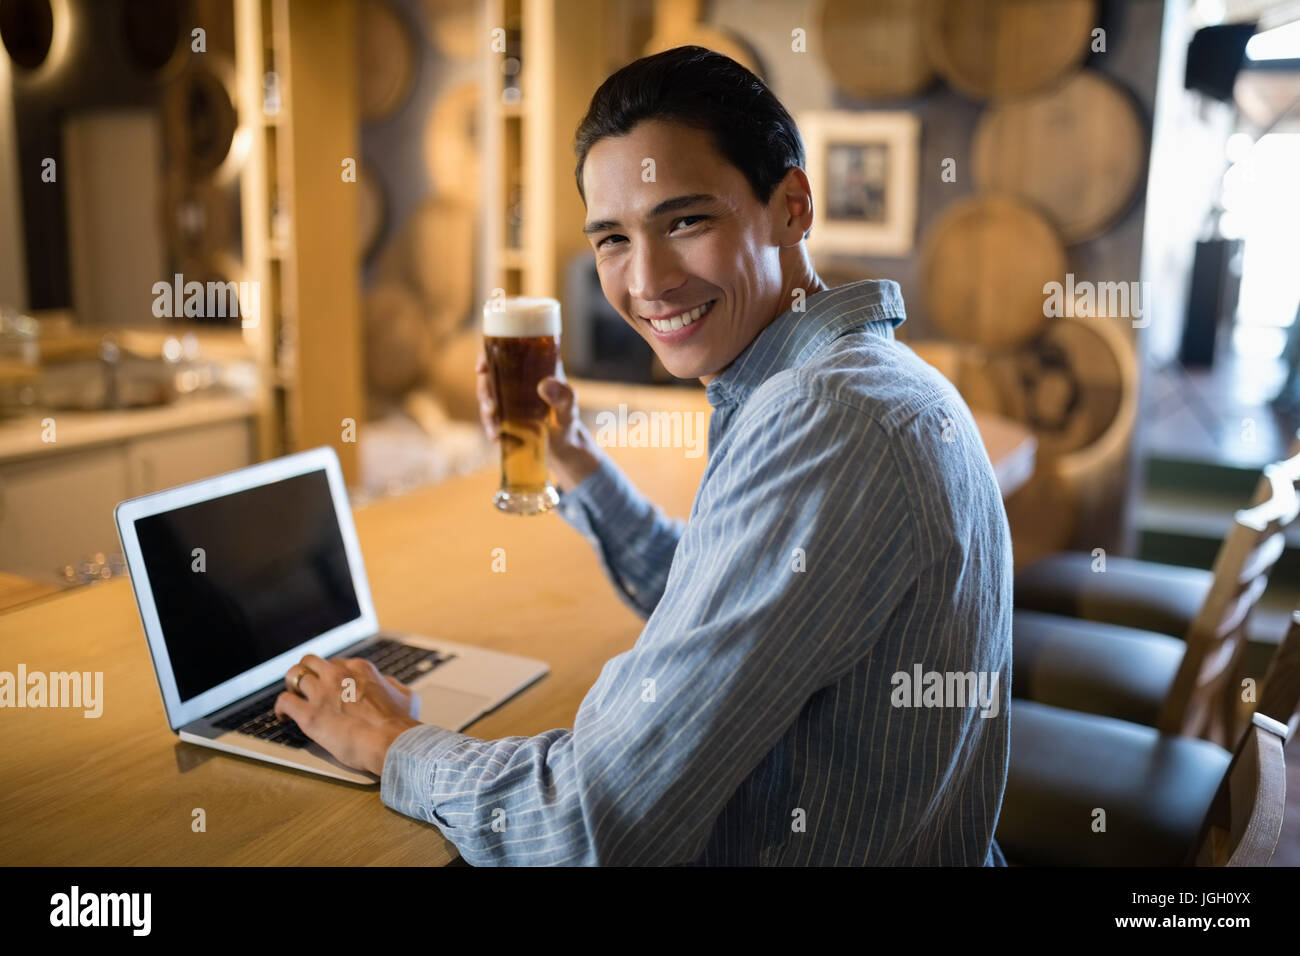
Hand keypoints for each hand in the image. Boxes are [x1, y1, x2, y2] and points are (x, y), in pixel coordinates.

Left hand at [274, 654, 422, 776]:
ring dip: (291, 686)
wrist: (391, 741)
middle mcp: (338, 675)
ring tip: (293, 697)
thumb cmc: (400, 723)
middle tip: (306, 686)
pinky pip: (284, 702)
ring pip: (294, 675)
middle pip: (310, 661)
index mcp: (360, 669)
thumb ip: (393, 685)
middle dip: (306, 672)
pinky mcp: (309, 715)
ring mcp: (321, 693)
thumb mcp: (407, 695)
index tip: (331, 686)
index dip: (331, 675)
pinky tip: (283, 717)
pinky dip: (281, 709)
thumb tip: (388, 684)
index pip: (337, 663)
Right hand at [476, 350, 600, 490]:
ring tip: (495, 429)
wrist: (564, 447)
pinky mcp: (506, 414)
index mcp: (535, 367)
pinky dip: (490, 426)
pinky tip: (496, 437)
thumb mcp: (569, 409)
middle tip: (491, 409)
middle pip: (490, 374)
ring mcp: (510, 397)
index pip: (507, 351)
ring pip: (488, 396)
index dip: (489, 355)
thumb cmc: (569, 422)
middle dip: (484, 391)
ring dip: (486, 411)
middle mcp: (519, 379)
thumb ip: (564, 397)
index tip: (481, 367)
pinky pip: (490, 415)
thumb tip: (544, 385)